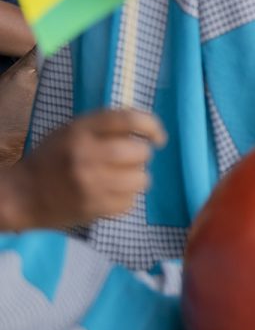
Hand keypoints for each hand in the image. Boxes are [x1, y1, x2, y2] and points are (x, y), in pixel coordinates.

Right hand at [5, 109, 165, 229]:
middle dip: (142, 155)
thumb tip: (146, 128)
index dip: (152, 126)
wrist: (22, 195)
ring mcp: (91, 185)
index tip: (157, 137)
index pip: (129, 120)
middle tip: (131, 159)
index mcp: (81, 132)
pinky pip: (130, 202)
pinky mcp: (93, 209)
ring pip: (140, 179)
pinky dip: (126, 198)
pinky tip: (112, 194)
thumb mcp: (72, 131)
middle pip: (140, 152)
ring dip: (137, 178)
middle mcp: (87, 157)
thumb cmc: (52, 158)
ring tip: (122, 178)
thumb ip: (105, 126)